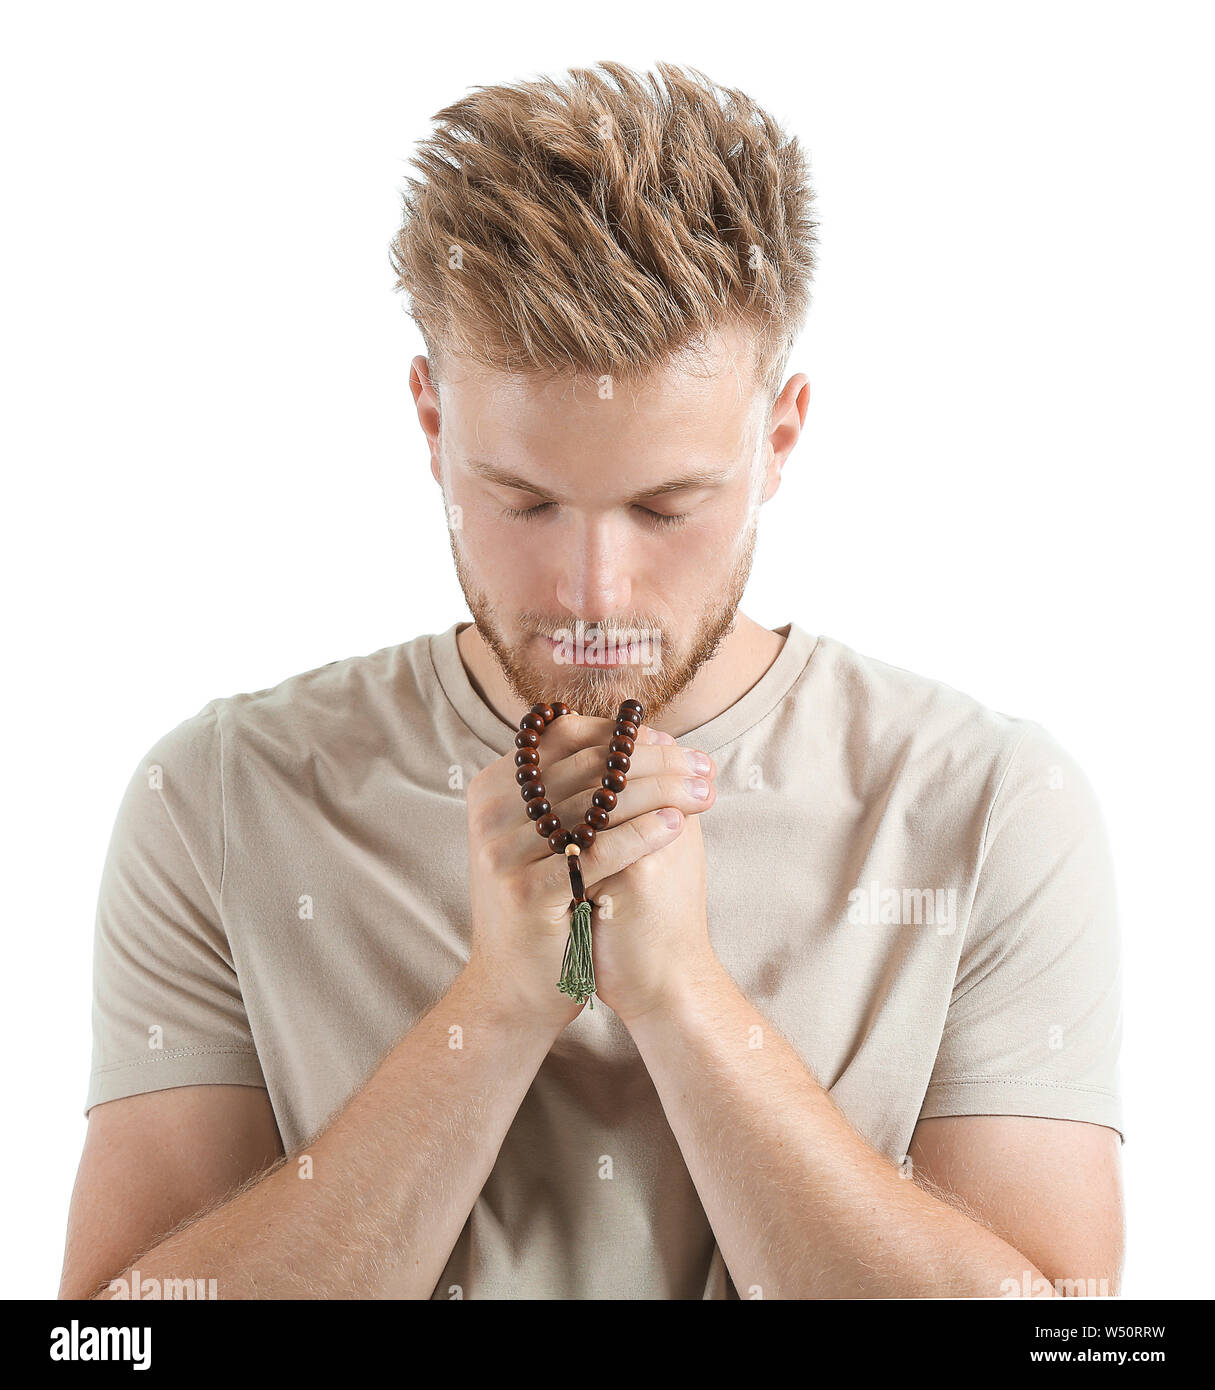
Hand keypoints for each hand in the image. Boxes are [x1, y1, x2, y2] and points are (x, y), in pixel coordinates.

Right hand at [464, 713, 715, 1032]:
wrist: (515, 984)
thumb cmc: (548, 901)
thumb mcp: (554, 835)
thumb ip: (584, 784)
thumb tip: (651, 729)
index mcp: (494, 788)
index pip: (568, 739)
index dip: (627, 736)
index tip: (680, 743)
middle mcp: (490, 812)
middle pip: (587, 769)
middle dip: (655, 762)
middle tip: (704, 766)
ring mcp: (502, 851)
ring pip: (595, 805)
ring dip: (659, 792)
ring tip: (703, 793)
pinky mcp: (523, 891)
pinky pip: (595, 852)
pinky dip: (640, 834)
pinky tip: (676, 826)